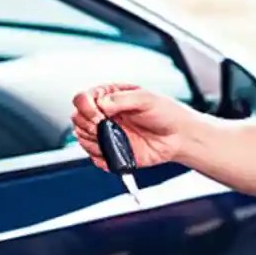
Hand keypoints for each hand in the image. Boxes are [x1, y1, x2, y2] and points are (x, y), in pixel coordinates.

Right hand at [70, 84, 188, 170]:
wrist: (178, 137)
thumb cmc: (166, 113)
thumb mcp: (147, 98)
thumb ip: (122, 99)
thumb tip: (102, 104)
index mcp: (110, 97)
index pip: (83, 98)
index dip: (86, 107)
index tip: (99, 114)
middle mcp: (104, 115)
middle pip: (77, 118)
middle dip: (87, 124)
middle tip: (105, 128)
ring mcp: (107, 134)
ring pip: (82, 138)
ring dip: (92, 141)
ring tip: (113, 139)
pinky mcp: (112, 151)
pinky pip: (95, 157)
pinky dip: (101, 157)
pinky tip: (116, 152)